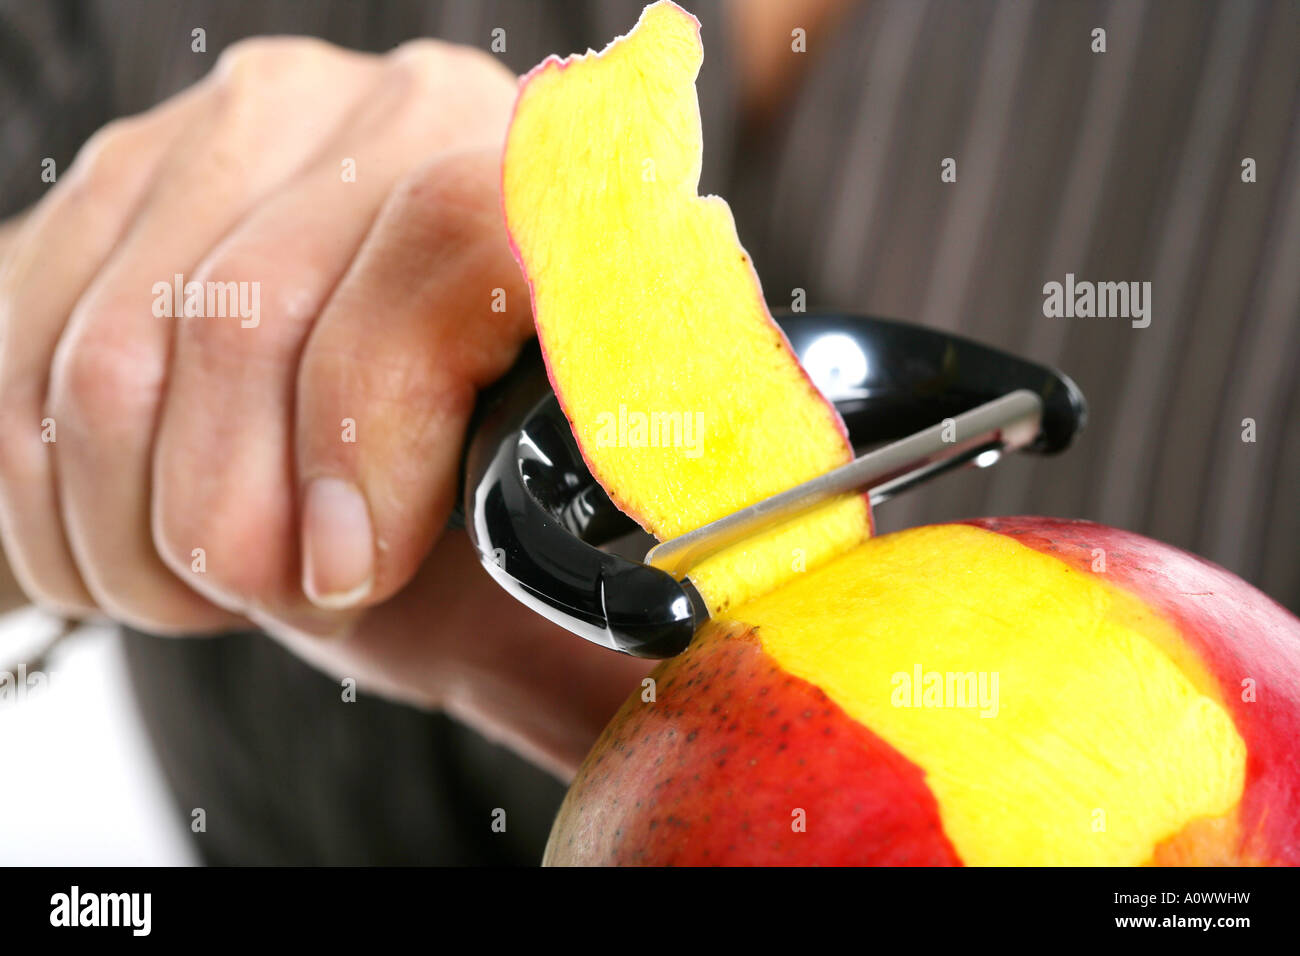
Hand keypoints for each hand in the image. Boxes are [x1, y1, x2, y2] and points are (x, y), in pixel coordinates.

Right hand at [0, 37, 647, 775]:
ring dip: (132, 524)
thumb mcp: (542, 558)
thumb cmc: (474, 503)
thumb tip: (653, 666)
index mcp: (537, 181)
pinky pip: (19, 352)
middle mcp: (387, 114)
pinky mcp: (121, 176)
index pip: (446, 237)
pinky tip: (112, 538)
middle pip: (248, 311)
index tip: (350, 572)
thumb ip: (591, 603)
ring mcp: (239, 129)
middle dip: (229, 521)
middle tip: (258, 599)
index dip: (373, 419)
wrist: (373, 443)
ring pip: (112, 349)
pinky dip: (43, 486)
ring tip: (191, 584)